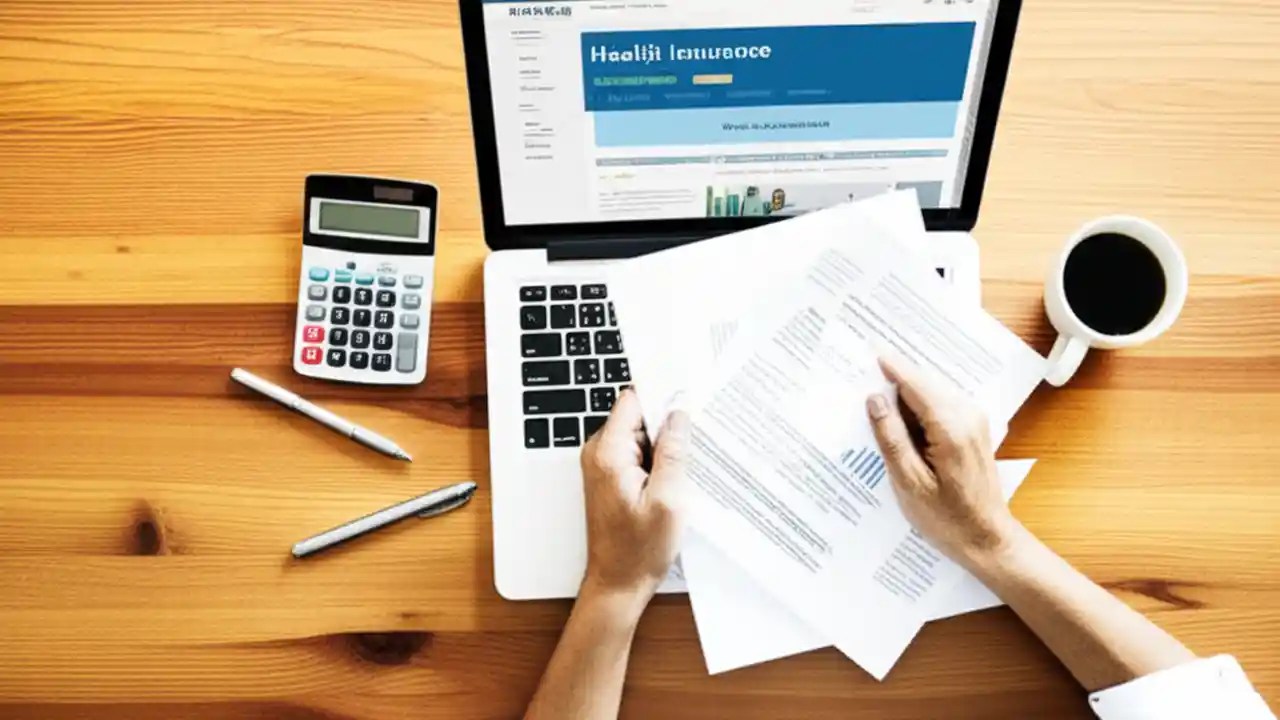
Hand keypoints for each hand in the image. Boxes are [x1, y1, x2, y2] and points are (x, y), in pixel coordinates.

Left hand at [580, 389, 689, 600]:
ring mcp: (604, 466)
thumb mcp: (668, 500)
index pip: (632, 400)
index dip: (661, 395)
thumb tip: (679, 414)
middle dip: (668, 425)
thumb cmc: (638, 551)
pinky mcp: (611, 478)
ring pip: (641, 437)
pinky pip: (638, 455)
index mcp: (609, 454)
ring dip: (665, 447)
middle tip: (693, 445)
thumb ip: (673, 453)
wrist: (617, 584)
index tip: (687, 395)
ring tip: (682, 472)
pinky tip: (673, 482)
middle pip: (638, 417)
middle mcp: (600, 454)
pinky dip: (658, 462)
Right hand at [865, 357, 1016, 563]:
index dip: (890, 367)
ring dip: (905, 392)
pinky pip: (940, 405)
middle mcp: (967, 415)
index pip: (915, 384)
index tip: (867, 350)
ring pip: (932, 392)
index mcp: (950, 427)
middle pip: (924, 383)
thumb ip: (891, 437)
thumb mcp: (909, 482)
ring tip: (874, 393)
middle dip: (895, 377)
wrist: (987, 539)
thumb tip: (875, 399)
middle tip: (863, 370)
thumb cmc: (946, 519)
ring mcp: (973, 420)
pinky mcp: (973, 429)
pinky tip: (898, 416)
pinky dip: (917, 405)